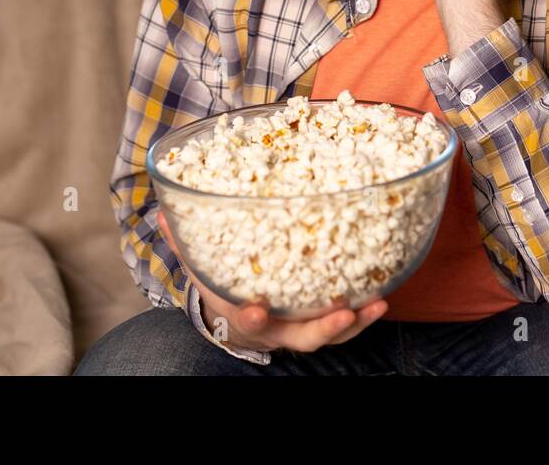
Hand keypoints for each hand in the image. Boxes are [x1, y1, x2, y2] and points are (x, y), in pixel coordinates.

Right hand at [157, 208, 387, 352]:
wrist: (240, 319)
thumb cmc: (225, 286)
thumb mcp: (204, 269)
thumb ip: (187, 243)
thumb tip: (165, 210)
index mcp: (246, 314)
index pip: (248, 320)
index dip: (253, 318)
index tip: (257, 309)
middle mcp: (279, 328)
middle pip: (302, 337)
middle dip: (322, 327)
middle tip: (342, 312)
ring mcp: (303, 329)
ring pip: (332, 335)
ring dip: (355, 323)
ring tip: (376, 303)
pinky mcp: (324, 323)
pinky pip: (348, 325)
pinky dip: (365, 315)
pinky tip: (383, 293)